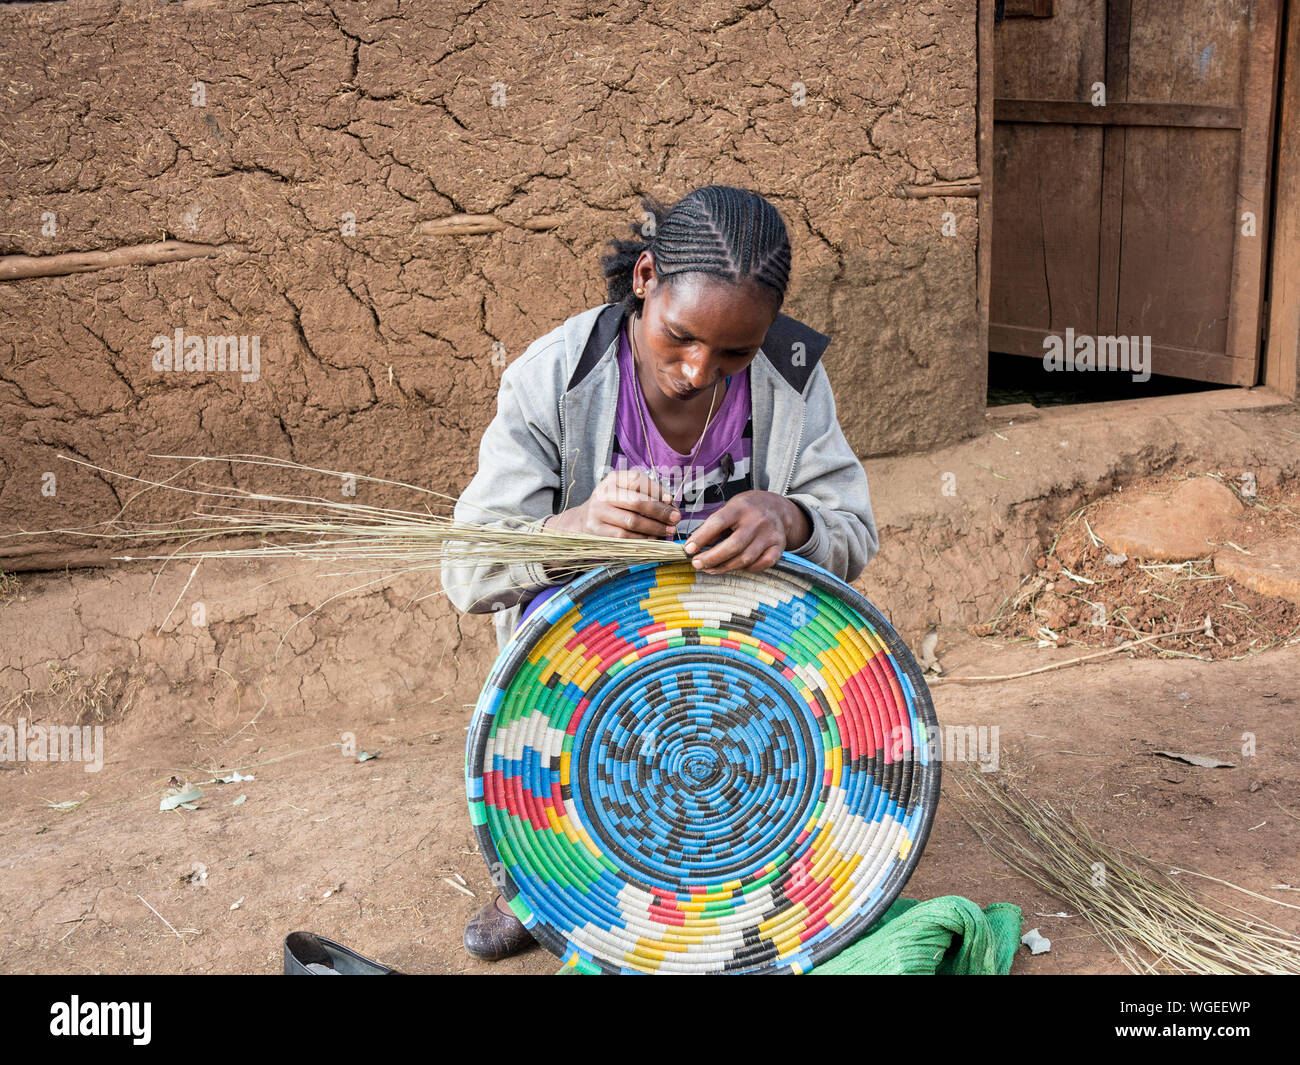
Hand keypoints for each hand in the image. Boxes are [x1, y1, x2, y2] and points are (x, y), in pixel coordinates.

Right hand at [549, 468, 680, 538]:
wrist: (582, 520)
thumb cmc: (613, 505)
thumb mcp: (624, 492)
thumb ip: (647, 494)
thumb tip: (671, 505)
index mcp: (613, 479)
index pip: (638, 480)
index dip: (657, 490)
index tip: (670, 501)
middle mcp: (604, 493)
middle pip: (636, 502)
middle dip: (660, 511)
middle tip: (675, 519)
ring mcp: (598, 512)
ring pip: (631, 521)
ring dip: (654, 528)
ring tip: (668, 531)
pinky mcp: (597, 530)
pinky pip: (624, 536)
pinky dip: (642, 539)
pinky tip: (653, 539)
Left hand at [682, 491, 809, 574]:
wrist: (777, 508)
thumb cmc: (747, 510)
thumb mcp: (729, 509)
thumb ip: (714, 526)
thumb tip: (695, 546)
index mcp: (740, 508)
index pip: (718, 522)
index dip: (701, 537)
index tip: (689, 549)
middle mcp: (757, 521)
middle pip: (733, 546)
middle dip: (711, 558)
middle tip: (697, 564)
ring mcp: (770, 535)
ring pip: (745, 559)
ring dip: (724, 567)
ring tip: (710, 569)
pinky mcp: (778, 547)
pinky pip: (761, 565)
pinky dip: (746, 569)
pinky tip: (734, 567)